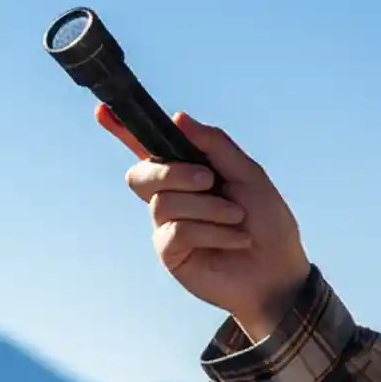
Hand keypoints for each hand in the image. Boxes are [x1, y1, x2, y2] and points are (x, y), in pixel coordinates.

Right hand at [97, 105, 310, 340]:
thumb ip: (215, 145)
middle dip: (172, 172)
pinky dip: (211, 231)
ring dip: (208, 207)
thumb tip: (177, 117)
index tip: (101, 110)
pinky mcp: (169, 253)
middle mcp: (169, 197)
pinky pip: (176, 230)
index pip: (146, 148)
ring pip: (164, 202)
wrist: (280, 271)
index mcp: (185, 172)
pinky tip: (236, 240)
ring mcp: (165, 225)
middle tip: (208, 180)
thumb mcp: (248, 174)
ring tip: (236, 218)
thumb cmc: (267, 223)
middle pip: (141, 173)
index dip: (122, 130)